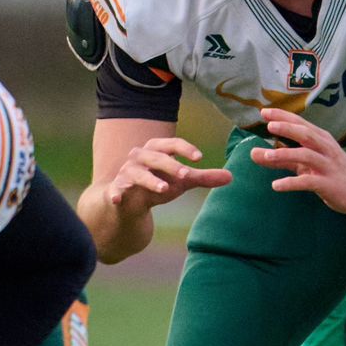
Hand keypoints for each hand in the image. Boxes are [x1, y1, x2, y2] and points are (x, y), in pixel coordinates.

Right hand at [104, 136, 231, 214]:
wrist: (125, 202)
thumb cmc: (155, 185)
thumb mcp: (180, 181)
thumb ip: (202, 177)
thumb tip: (231, 177)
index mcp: (156, 150)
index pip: (171, 144)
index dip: (185, 149)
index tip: (199, 158)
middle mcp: (139, 158)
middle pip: (155, 156)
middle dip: (170, 165)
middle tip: (186, 175)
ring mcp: (126, 174)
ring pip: (137, 173)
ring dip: (150, 180)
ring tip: (164, 189)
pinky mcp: (115, 190)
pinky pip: (114, 190)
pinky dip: (115, 193)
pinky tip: (118, 199)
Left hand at [252, 109, 345, 214]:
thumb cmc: (330, 172)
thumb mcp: (306, 163)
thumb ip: (281, 158)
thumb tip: (253, 153)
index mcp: (320, 139)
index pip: (300, 123)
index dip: (283, 116)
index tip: (264, 112)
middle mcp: (325, 149)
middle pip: (306, 134)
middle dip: (288, 128)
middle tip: (269, 126)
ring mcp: (327, 166)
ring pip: (306, 156)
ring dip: (286, 154)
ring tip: (267, 155)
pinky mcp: (328, 184)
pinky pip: (308, 182)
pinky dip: (291, 183)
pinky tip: (276, 185)